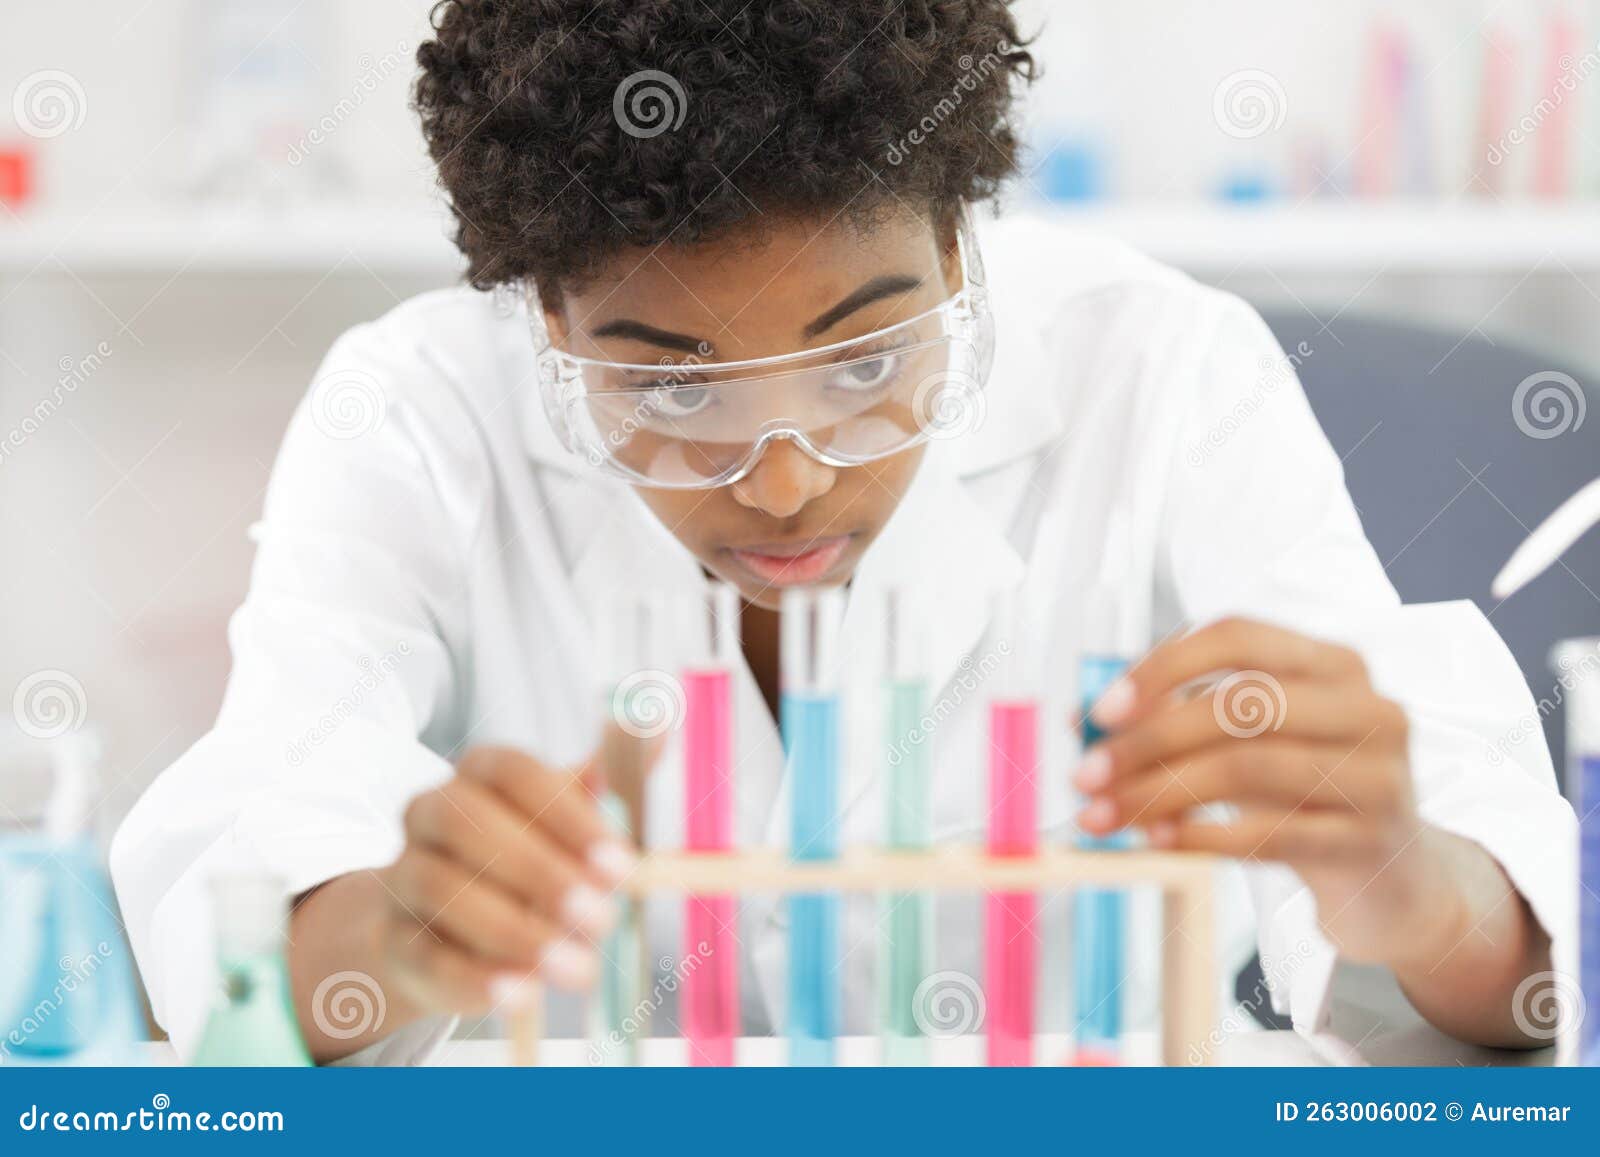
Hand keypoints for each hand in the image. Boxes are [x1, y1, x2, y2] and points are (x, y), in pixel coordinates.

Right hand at [376, 745, 637, 1015]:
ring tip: (577, 967)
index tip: (622, 864)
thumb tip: (660, 724)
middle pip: (468, 824)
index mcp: (479, 773)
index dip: (567, 816)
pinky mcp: (395, 939)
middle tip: (603, 918)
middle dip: (540, 873)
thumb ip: (613, 777)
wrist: (450, 927)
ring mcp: (404, 875)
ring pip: (441, 888)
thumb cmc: (526, 858)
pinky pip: (425, 953)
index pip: (514, 772)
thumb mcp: (568, 817)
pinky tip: (524, 994)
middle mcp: (430, 812)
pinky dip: (475, 976)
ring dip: (513, 931)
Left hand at [1072, 617, 1461, 968]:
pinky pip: (1269, 834)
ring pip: (1248, 768)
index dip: (1162, 667)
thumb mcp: (1253, 744)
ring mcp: (1377, 776)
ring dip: (1159, 792)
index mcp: (1332, 664)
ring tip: (1105, 816)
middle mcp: (1366, 708)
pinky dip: (1200, 837)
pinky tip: (1155, 842)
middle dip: (1148, 739)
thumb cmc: (1309, 795)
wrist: (1397, 883)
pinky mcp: (1370, 842)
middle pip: (1238, 703)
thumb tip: (1081, 721)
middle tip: (1086, 774)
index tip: (1101, 711)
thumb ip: (1178, 720)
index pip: (1237, 636)